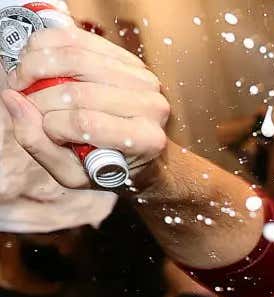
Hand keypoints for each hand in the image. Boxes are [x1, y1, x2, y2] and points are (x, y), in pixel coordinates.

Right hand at [2, 25, 170, 190]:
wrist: (138, 149)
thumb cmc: (107, 166)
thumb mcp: (74, 173)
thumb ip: (40, 145)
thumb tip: (13, 100)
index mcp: (146, 140)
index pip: (86, 124)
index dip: (51, 124)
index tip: (42, 128)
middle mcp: (152, 106)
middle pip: (78, 91)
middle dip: (38, 95)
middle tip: (22, 100)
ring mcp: (141, 78)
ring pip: (75, 58)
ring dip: (35, 65)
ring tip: (22, 79)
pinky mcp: (125, 56)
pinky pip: (77, 38)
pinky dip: (45, 44)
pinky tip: (31, 58)